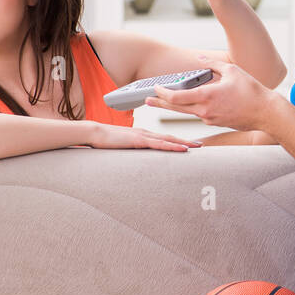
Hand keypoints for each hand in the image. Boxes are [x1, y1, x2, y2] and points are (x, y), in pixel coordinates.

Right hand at [86, 121, 203, 151]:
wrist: (94, 133)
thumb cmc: (105, 142)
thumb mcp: (122, 148)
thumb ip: (131, 152)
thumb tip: (137, 161)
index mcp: (143, 135)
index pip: (164, 138)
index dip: (178, 141)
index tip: (190, 145)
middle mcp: (146, 133)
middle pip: (170, 138)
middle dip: (186, 141)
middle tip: (201, 145)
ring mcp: (143, 136)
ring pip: (168, 140)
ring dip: (184, 143)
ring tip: (197, 146)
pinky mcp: (138, 140)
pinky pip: (159, 144)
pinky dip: (172, 146)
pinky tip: (181, 149)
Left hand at [145, 56, 272, 131]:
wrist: (266, 112)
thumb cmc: (251, 91)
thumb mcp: (232, 71)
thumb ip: (213, 65)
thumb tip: (200, 59)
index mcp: (207, 96)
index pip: (177, 97)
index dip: (163, 93)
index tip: (155, 89)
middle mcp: (205, 110)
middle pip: (176, 108)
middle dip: (160, 103)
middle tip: (146, 101)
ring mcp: (210, 119)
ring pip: (187, 112)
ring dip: (174, 106)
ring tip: (163, 103)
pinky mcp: (216, 123)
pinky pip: (200, 114)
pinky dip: (192, 108)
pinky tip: (190, 104)